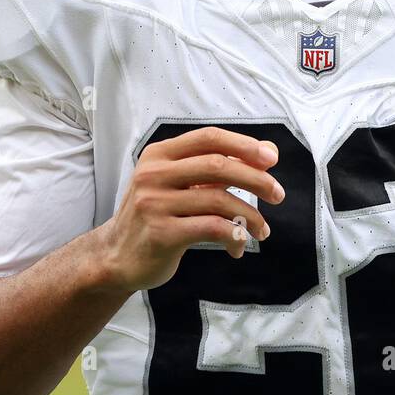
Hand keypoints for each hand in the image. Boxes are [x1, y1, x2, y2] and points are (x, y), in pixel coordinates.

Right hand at [95, 126, 284, 292]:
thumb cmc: (156, 216)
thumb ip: (214, 168)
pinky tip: (238, 245)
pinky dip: (234, 236)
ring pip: (218, 199)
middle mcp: (154, 174)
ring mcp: (155, 203)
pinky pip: (211, 228)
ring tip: (262, 229)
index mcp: (159, 154)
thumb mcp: (177, 184)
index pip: (208, 138)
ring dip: (250, 215)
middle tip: (277, 194)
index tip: (271, 158)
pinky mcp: (161, 233)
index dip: (243, 144)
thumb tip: (267, 151)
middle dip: (255, 178)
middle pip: (217, 165)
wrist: (116, 256)